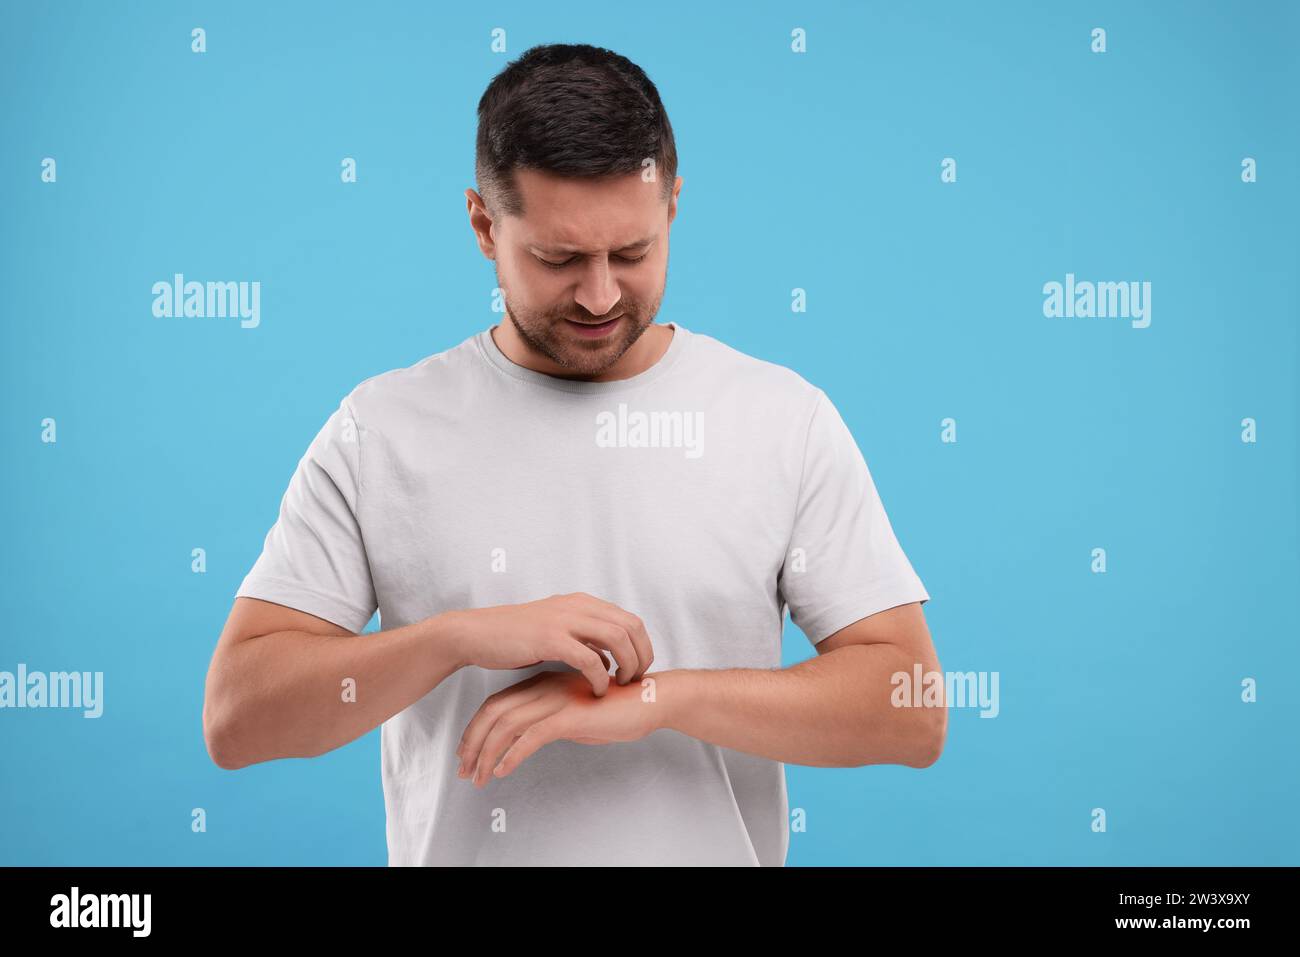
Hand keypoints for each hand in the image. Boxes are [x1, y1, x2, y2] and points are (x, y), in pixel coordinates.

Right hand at [446, 592, 653, 695]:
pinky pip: (589, 658)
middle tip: (636, 681)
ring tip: (620, 685)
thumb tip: (607, 657)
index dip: (642, 646)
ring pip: (617, 639)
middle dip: (641, 656)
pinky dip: (599, 677)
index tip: (638, 670)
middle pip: (631, 627)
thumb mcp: (557, 630)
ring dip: (626, 665)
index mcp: (582, 602)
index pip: (630, 620)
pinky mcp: (550, 638)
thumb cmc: (515, 637)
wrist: (476, 633)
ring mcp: (564, 620)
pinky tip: (596, 690)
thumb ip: (584, 638)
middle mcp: (577, 606)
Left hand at [455, 669, 664, 786]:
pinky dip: (512, 756)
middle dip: (473, 742)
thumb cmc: (619, 707)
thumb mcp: (579, 713)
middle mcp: (544, 688)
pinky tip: (503, 771)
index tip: (467, 752)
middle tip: (464, 769)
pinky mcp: (569, 715)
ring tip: (479, 777)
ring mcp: (555, 700)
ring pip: (506, 725)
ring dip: (487, 754)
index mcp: (544, 684)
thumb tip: (539, 738)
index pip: (498, 703)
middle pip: (493, 712)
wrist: (651, 699)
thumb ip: (557, 720)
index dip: (477, 727)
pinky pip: (530, 737)